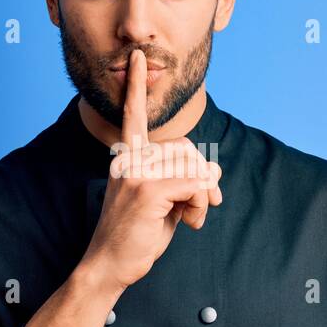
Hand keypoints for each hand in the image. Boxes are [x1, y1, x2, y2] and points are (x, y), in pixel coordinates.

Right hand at [82, 48, 223, 291]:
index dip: (135, 88)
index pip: (132, 117)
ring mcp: (136, 172)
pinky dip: (201, 205)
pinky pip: (194, 184)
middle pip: (187, 148)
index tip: (136, 59)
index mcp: (127, 160)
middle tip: (209, 203)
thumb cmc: (135, 237)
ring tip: (192, 217)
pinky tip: (189, 223)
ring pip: (194, 167)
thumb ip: (185, 182)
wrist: (109, 266)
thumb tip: (216, 172)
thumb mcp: (163, 204)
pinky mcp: (147, 188)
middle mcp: (129, 160)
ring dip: (204, 196)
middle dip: (205, 176)